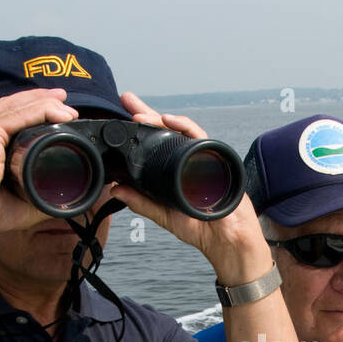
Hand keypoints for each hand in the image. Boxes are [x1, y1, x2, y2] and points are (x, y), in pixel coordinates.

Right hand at [0, 87, 78, 234]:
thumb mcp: (21, 204)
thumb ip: (39, 199)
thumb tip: (60, 202)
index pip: (10, 119)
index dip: (32, 112)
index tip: (57, 112)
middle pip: (13, 106)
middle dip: (39, 98)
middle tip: (62, 97)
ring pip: (16, 106)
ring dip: (42, 100)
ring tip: (63, 100)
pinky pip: (17, 115)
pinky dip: (39, 110)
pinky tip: (57, 111)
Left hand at [108, 91, 269, 284]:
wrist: (226, 240)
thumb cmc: (200, 229)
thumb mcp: (164, 215)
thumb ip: (142, 202)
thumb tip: (116, 190)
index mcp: (175, 171)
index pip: (156, 146)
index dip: (140, 132)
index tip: (121, 121)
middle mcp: (189, 160)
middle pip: (166, 131)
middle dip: (146, 114)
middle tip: (128, 100)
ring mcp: (203, 157)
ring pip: (180, 130)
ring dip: (159, 119)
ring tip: (139, 114)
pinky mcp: (216, 158)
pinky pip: (200, 137)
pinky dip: (185, 126)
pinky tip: (169, 120)